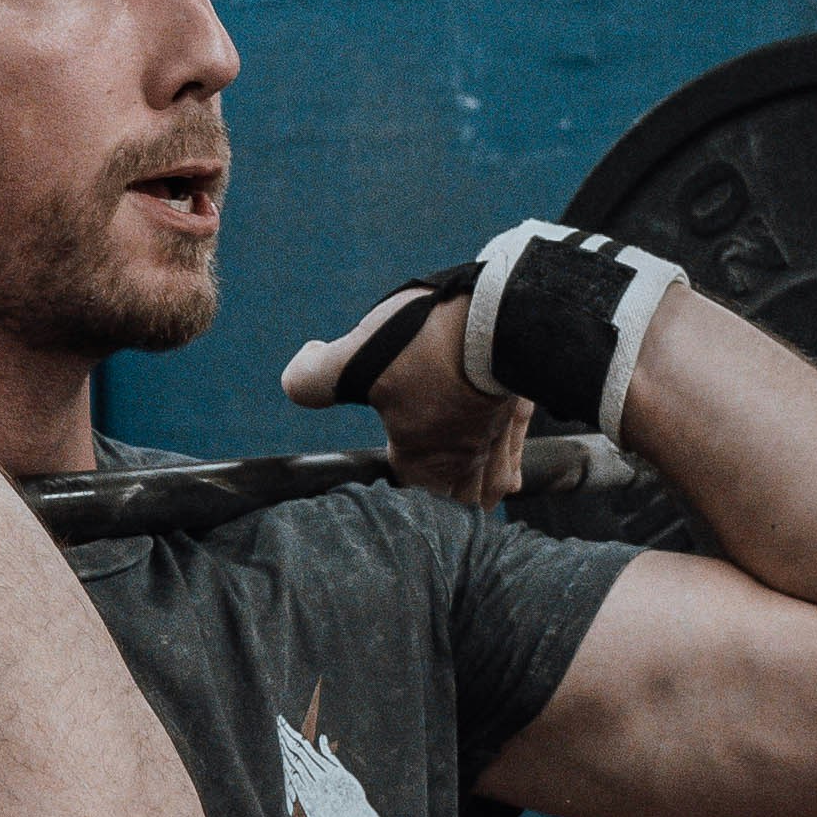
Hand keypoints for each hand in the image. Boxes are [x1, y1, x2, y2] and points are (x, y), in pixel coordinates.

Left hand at [280, 277, 526, 510]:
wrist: (500, 311)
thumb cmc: (427, 342)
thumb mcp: (355, 358)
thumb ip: (315, 378)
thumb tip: (294, 380)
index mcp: (422, 455)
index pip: (407, 499)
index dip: (394, 498)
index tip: (383, 491)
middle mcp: (465, 457)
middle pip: (455, 502)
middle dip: (441, 505)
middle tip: (427, 501)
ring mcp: (498, 437)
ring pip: (492, 487)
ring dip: (476, 494)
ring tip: (468, 498)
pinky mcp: (522, 409)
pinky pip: (517, 456)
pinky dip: (509, 468)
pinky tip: (508, 472)